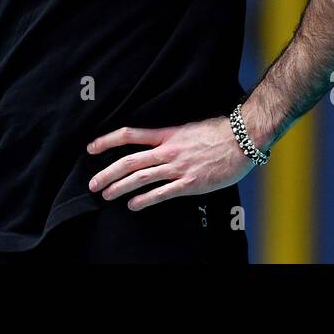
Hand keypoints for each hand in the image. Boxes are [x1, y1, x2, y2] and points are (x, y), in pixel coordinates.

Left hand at [85, 116, 253, 210]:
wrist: (242, 139)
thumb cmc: (220, 131)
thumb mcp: (189, 127)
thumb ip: (172, 136)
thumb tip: (158, 142)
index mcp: (167, 134)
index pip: (129, 135)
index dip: (107, 141)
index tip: (91, 148)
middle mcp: (168, 150)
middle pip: (129, 161)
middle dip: (107, 172)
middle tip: (93, 183)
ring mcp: (178, 167)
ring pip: (140, 178)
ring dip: (120, 187)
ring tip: (106, 195)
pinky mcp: (189, 183)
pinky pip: (162, 193)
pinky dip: (145, 200)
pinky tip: (133, 206)